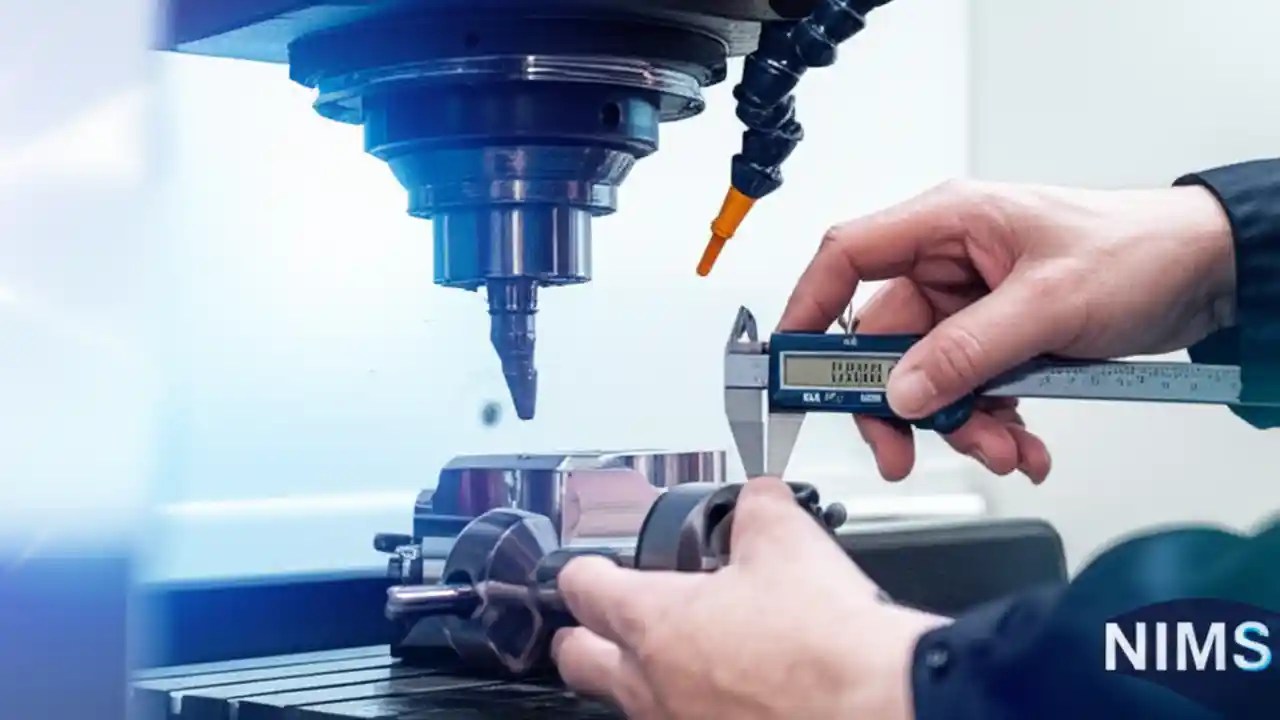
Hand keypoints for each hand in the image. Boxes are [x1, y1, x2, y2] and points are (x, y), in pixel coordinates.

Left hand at [552, 478, 947, 719]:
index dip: (585, 571)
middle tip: (600, 625)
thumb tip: (759, 498)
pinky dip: (691, 709)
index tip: (592, 569)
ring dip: (644, 678)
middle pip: (577, 662)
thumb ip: (759, 510)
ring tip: (683, 658)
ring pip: (630, 703)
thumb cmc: (825, 640)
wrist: (873, 706)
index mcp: (654, 621)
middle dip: (584, 638)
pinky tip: (728, 695)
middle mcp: (651, 685)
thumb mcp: (787, 541)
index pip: (582, 589)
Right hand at [779, 180, 1235, 482]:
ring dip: (960, 423)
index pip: (847, 258)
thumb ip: (968, 352)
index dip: (807, 309)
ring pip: (929, 377)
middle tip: (901, 449)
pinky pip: (970, 389)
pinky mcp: (1000, 338)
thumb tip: (903, 391)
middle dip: (901, 402)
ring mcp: (974, 304)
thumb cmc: (1139, 249)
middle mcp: (950, 263)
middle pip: (885, 340)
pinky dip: (992, 424)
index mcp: (947, 223)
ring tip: (1004, 447)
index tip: (790, 363)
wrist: (1209, 272)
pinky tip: (1025, 444)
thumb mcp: (1047, 304)